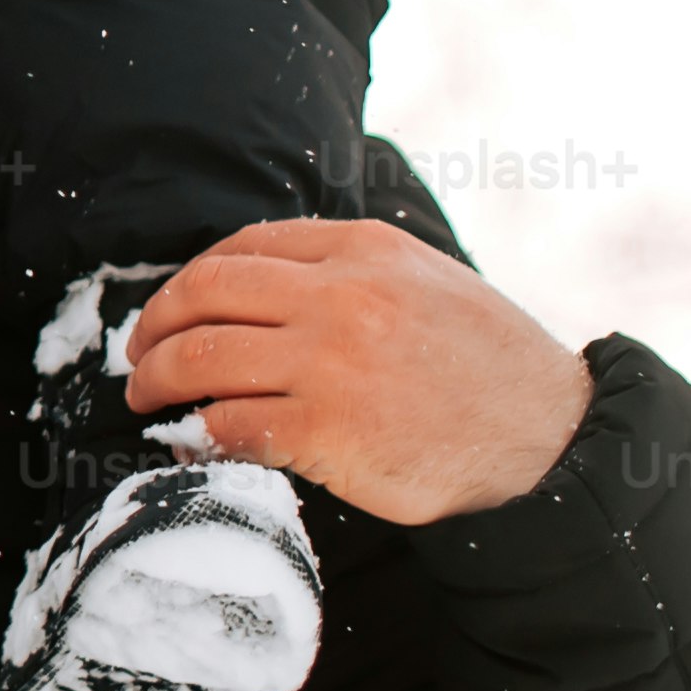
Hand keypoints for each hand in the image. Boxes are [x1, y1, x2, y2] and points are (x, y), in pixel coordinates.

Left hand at [120, 219, 591, 525]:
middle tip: (139, 356)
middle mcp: (341, 296)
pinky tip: (195, 438)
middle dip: (156, 326)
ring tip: (147, 399)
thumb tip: (266, 285)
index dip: (191, 280)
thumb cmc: (490, 368)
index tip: (175, 308)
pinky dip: (199, 431)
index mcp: (364, 250)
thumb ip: (352, 271)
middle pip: (206, 295)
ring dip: (158, 381)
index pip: (243, 249)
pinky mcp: (327, 432)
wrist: (551, 441)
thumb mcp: (428, 281)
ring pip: (203, 359)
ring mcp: (331, 364)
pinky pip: (231, 425)